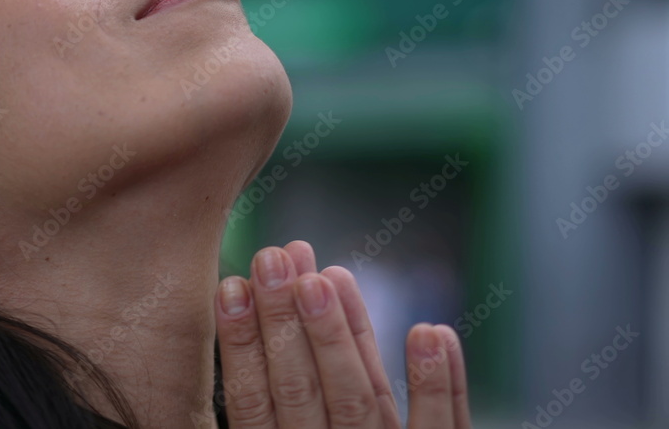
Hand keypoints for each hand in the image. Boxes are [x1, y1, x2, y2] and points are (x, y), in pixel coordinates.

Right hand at [215, 240, 471, 427]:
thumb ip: (267, 416)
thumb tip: (241, 344)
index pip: (256, 405)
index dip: (241, 347)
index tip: (230, 288)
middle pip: (304, 393)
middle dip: (287, 324)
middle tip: (275, 259)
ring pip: (361, 402)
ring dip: (345, 338)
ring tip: (329, 274)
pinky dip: (441, 384)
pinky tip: (431, 330)